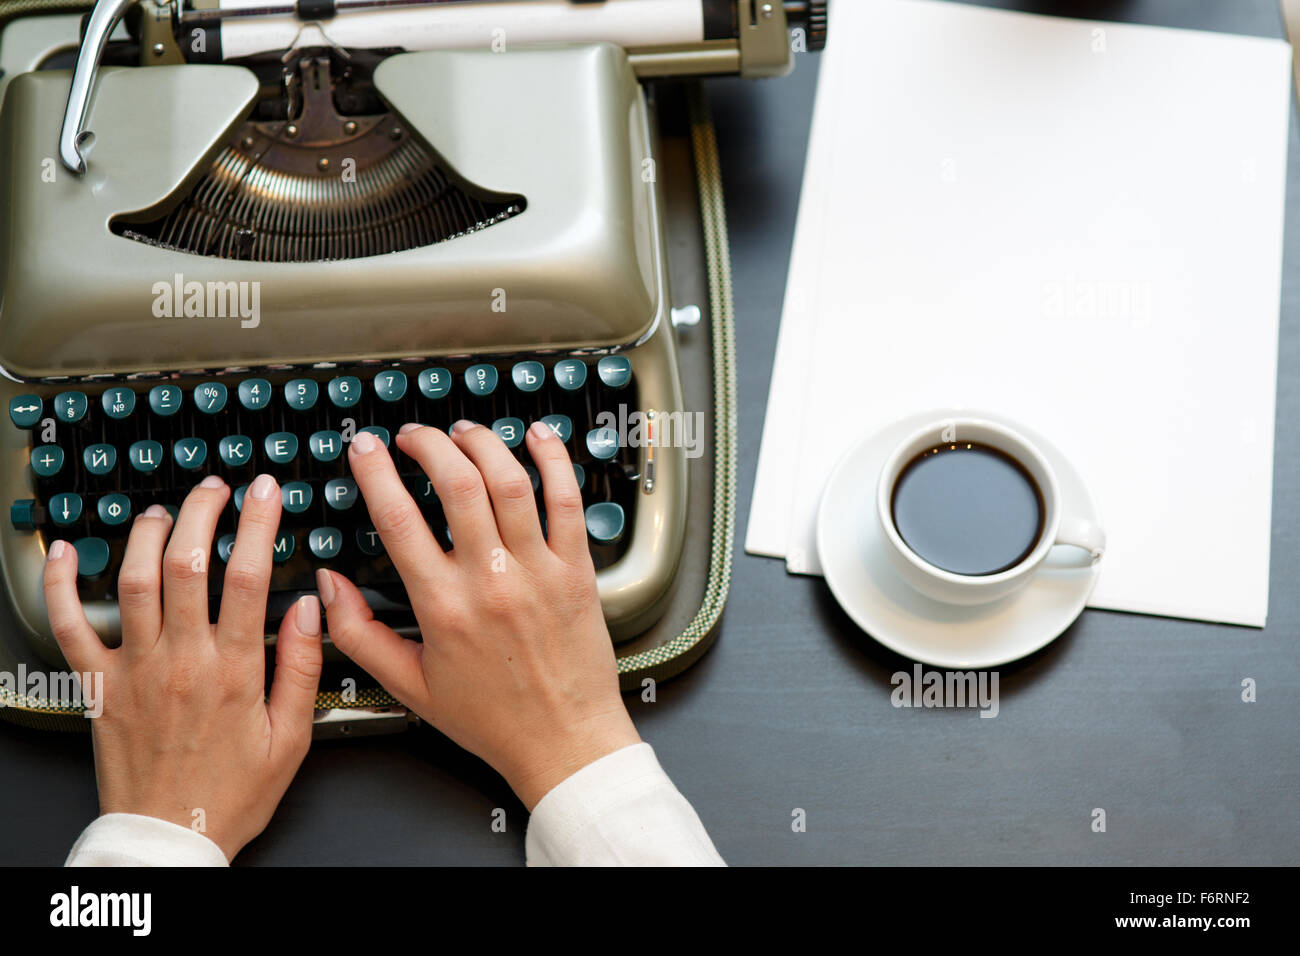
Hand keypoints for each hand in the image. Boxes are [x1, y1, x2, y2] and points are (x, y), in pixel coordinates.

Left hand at [43, 474, 323, 860]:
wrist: (170, 839)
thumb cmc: (231, 794)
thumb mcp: (293, 738)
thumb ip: (303, 668)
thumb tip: (313, 608)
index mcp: (234, 672)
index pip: (248, 577)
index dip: (259, 524)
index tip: (267, 493)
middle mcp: (181, 662)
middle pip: (186, 564)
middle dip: (203, 512)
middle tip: (217, 489)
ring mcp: (135, 670)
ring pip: (132, 581)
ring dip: (146, 533)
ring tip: (165, 510)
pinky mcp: (100, 686)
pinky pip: (69, 626)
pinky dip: (61, 584)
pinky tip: (68, 552)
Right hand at [319, 420, 639, 809]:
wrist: (563, 742)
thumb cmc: (492, 719)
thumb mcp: (409, 685)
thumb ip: (358, 634)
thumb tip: (327, 585)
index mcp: (443, 607)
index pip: (398, 519)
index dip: (376, 473)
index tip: (366, 449)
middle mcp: (490, 581)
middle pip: (456, 484)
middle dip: (428, 445)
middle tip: (413, 435)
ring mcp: (538, 572)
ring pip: (510, 483)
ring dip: (484, 444)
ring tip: (464, 432)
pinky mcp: (577, 571)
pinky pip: (568, 502)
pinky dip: (555, 461)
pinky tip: (539, 436)